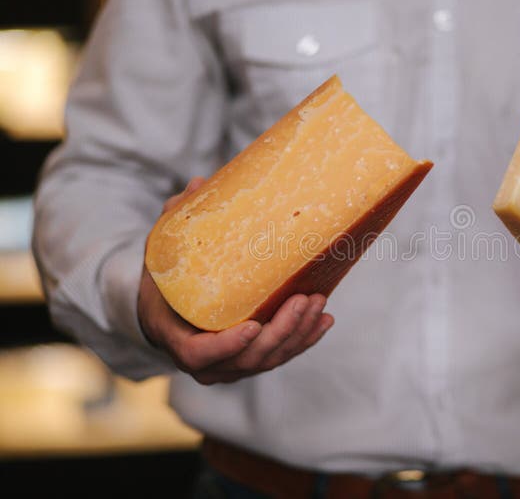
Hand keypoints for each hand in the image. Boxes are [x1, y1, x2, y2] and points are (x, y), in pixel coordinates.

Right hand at [137, 177, 334, 384]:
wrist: (170, 315)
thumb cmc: (166, 283)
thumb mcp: (164, 254)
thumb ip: (177, 222)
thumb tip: (198, 183)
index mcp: (177, 339)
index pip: (200, 354)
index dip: (228, 345)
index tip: (253, 325)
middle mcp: (206, 362)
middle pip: (249, 359)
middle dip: (281, 331)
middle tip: (303, 298)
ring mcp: (231, 366)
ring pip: (270, 359)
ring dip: (298, 333)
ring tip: (319, 301)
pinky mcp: (252, 361)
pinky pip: (282, 355)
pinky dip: (305, 339)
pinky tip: (324, 320)